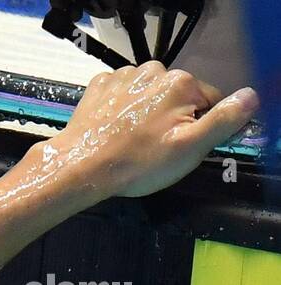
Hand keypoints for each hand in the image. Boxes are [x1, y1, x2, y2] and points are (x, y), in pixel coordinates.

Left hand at [51, 62, 258, 198]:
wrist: (80, 167)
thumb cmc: (138, 163)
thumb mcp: (190, 147)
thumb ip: (224, 119)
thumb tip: (249, 97)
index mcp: (181, 83)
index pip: (208, 101)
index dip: (199, 126)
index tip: (180, 146)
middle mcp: (153, 70)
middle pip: (177, 97)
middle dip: (172, 118)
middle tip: (154, 148)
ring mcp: (123, 76)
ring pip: (149, 96)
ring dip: (146, 114)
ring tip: (132, 141)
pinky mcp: (100, 86)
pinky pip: (122, 95)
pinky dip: (122, 110)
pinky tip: (114, 130)